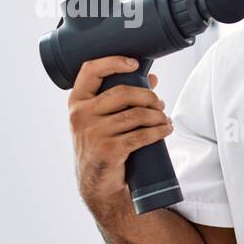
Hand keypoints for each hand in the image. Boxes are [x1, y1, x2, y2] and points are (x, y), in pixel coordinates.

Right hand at [68, 56, 170, 208]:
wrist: (97, 182)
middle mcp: (81, 115)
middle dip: (148, 97)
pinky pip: (141, 135)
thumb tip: (151, 77)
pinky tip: (166, 129)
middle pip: (123, 93)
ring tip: (164, 119)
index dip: (114, 62)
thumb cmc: (103, 144)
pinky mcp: (108, 150)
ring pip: (136, 115)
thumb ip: (123, 97)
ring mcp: (93, 133)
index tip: (134, 63)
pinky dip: (159, 131)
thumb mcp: (104, 119)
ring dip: (158, 116)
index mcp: (77, 102)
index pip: (90, 70)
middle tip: (160, 104)